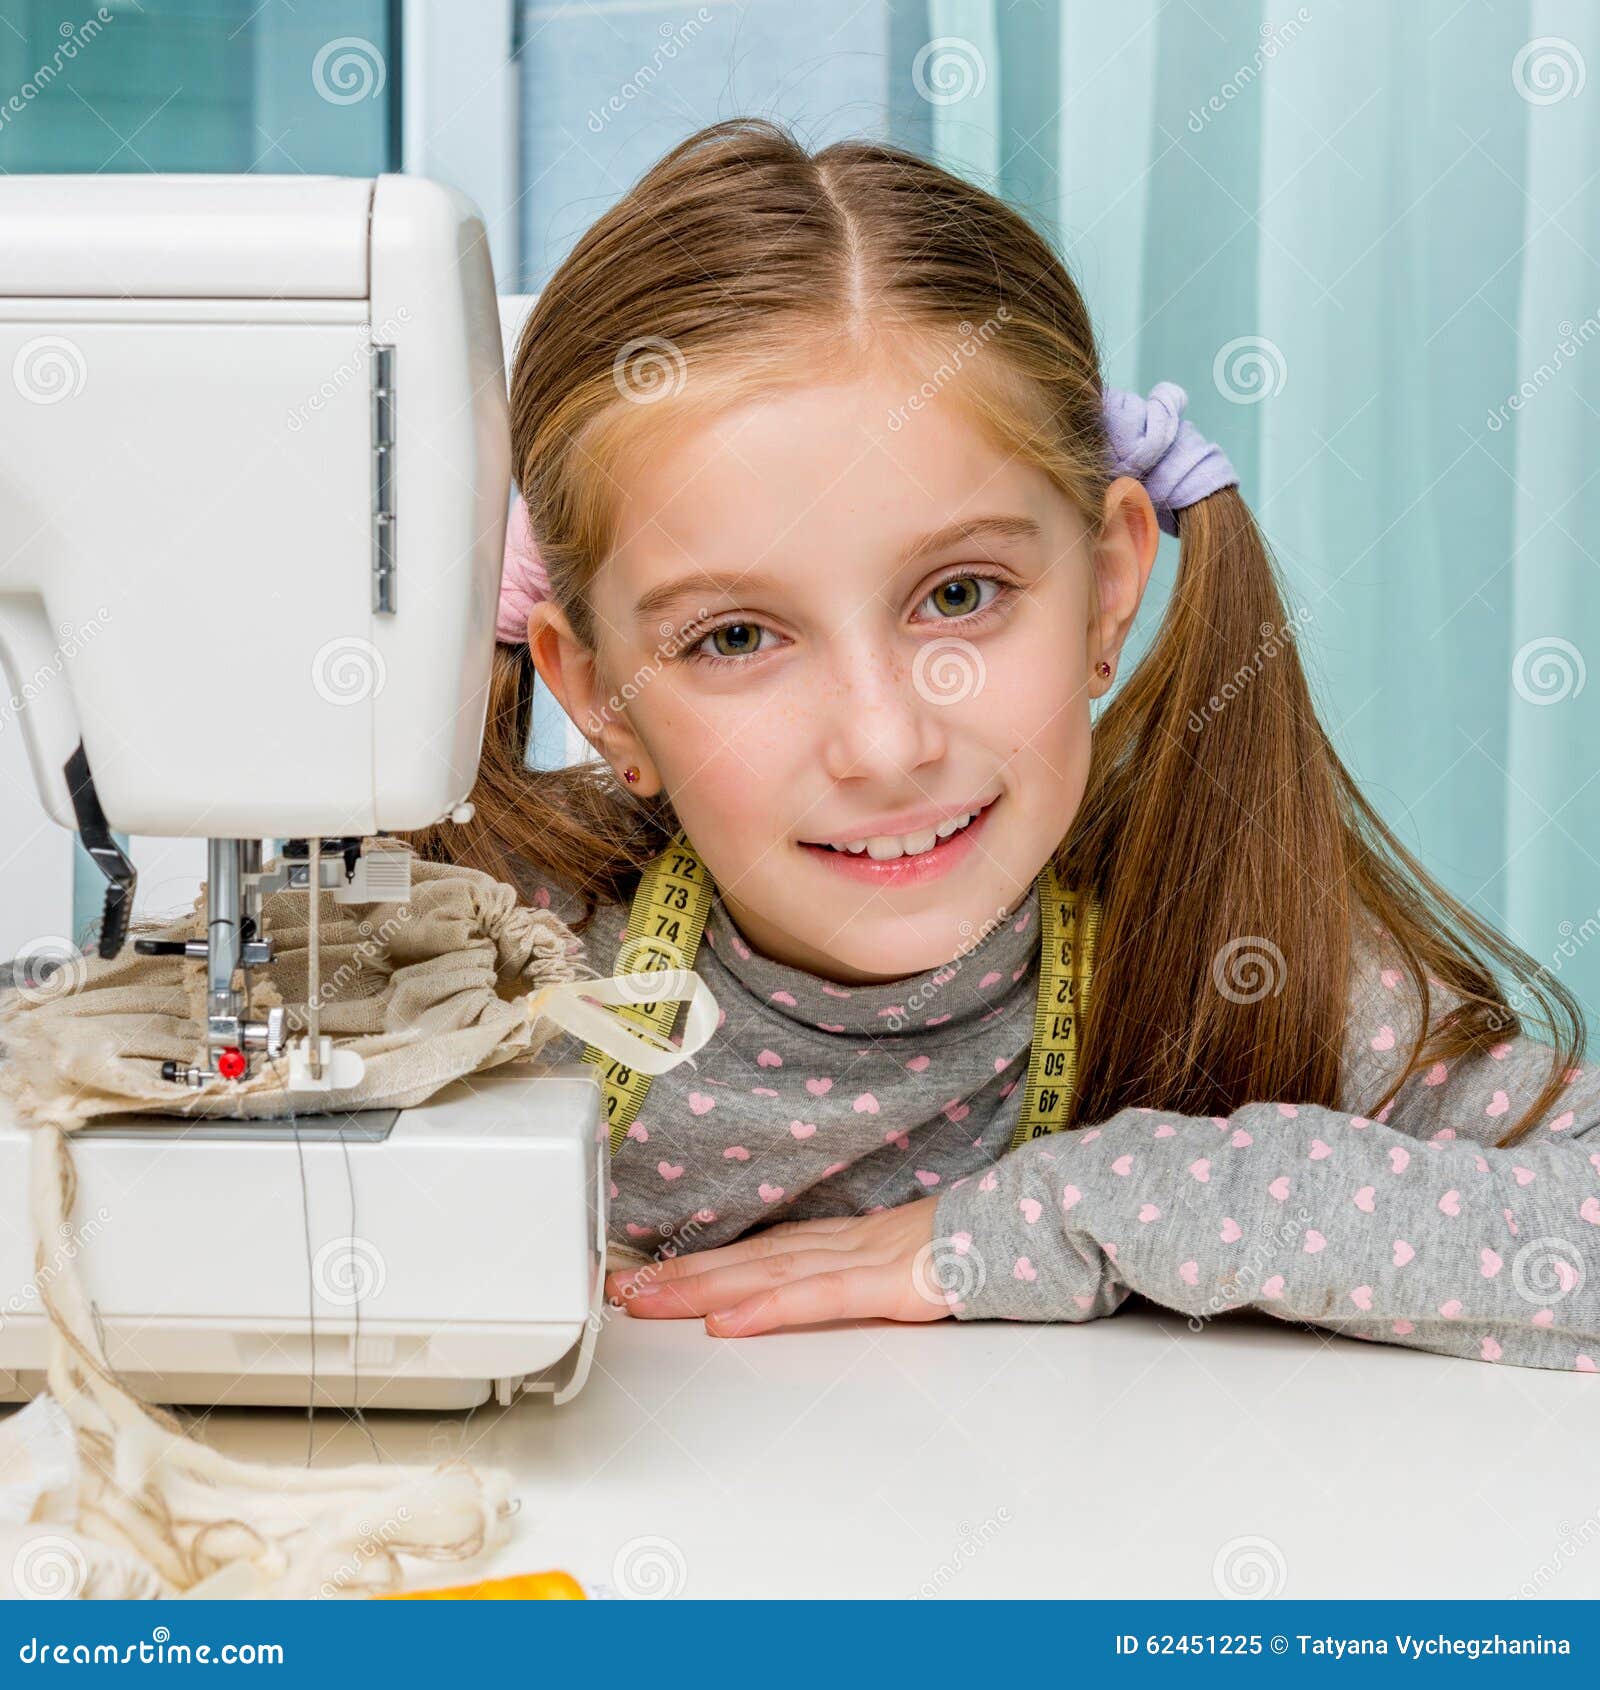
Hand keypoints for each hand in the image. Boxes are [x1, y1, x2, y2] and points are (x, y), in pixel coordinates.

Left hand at [603, 1197, 949, 1336]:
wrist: (1020, 1230)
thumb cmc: (963, 1251)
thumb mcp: (893, 1264)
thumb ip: (847, 1275)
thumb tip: (800, 1288)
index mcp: (837, 1241)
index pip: (752, 1251)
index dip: (695, 1263)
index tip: (643, 1276)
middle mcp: (835, 1244)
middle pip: (742, 1259)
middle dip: (676, 1277)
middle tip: (618, 1292)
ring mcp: (857, 1260)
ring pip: (764, 1273)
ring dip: (701, 1289)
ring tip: (648, 1303)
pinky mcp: (884, 1285)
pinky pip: (818, 1297)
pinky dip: (769, 1307)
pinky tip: (731, 1322)